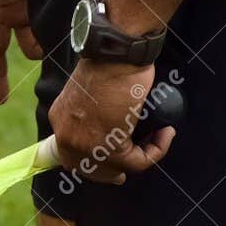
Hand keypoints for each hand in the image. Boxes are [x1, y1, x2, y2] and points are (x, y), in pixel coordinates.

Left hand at [47, 60, 174, 183]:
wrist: (117, 53)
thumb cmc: (111, 62)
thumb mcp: (92, 90)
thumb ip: (93, 111)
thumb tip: (112, 125)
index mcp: (60, 119)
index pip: (69, 154)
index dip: (90, 166)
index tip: (110, 170)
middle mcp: (67, 135)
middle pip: (87, 169)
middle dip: (111, 172)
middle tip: (129, 169)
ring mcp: (85, 144)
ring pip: (115, 169)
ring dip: (142, 157)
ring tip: (159, 138)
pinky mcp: (109, 146)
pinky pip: (137, 161)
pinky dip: (156, 150)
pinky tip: (165, 133)